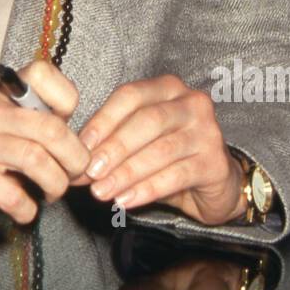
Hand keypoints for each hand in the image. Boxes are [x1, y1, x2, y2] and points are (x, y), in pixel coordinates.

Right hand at [0, 60, 89, 226]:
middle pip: (51, 128)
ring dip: (55, 185)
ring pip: (36, 159)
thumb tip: (82, 152)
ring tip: (50, 195)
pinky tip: (23, 212)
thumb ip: (33, 131)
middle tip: (73, 177)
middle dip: (75, 160)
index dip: (69, 101)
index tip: (69, 132)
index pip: (43, 73)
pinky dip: (27, 209)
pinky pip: (10, 193)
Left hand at [73, 73, 246, 225]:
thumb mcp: (139, 141)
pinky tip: (125, 201)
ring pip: (160, 150)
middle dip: (114, 148)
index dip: (103, 120)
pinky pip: (175, 175)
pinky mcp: (215, 163)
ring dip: (125, 173)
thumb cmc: (169, 156)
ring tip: (101, 191)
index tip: (80, 145)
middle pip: (146, 121)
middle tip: (89, 172)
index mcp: (168, 88)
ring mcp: (208, 132)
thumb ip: (111, 142)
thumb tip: (73, 160)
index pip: (130, 96)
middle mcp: (192, 103)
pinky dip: (146, 189)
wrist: (215, 182)